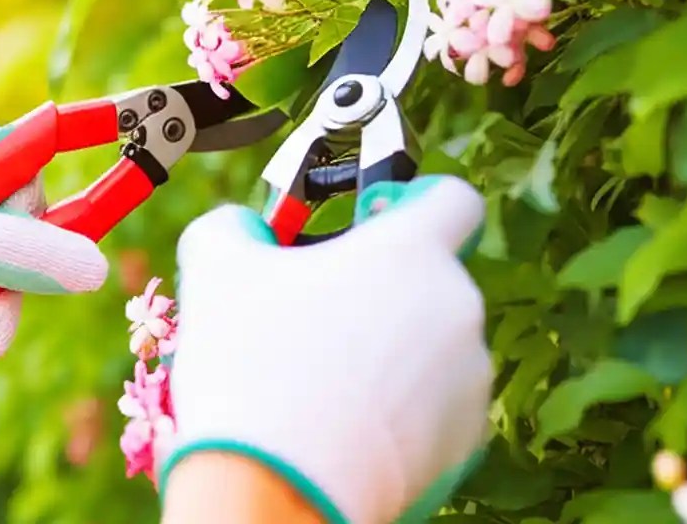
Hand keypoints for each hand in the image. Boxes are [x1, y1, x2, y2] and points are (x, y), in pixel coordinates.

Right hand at [161, 176, 489, 523]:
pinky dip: (399, 411)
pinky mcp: (465, 442)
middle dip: (380, 291)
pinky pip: (436, 407)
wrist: (274, 487)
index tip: (369, 227)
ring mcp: (469, 379)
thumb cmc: (250, 366)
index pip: (450, 199)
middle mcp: (457, 307)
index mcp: (410, 251)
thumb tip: (245, 229)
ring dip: (391, 352)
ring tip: (322, 382)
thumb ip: (235, 226)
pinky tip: (343, 426)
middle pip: (431, 278)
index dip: (412, 203)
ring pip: (433, 346)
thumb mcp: (217, 269)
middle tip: (316, 317)